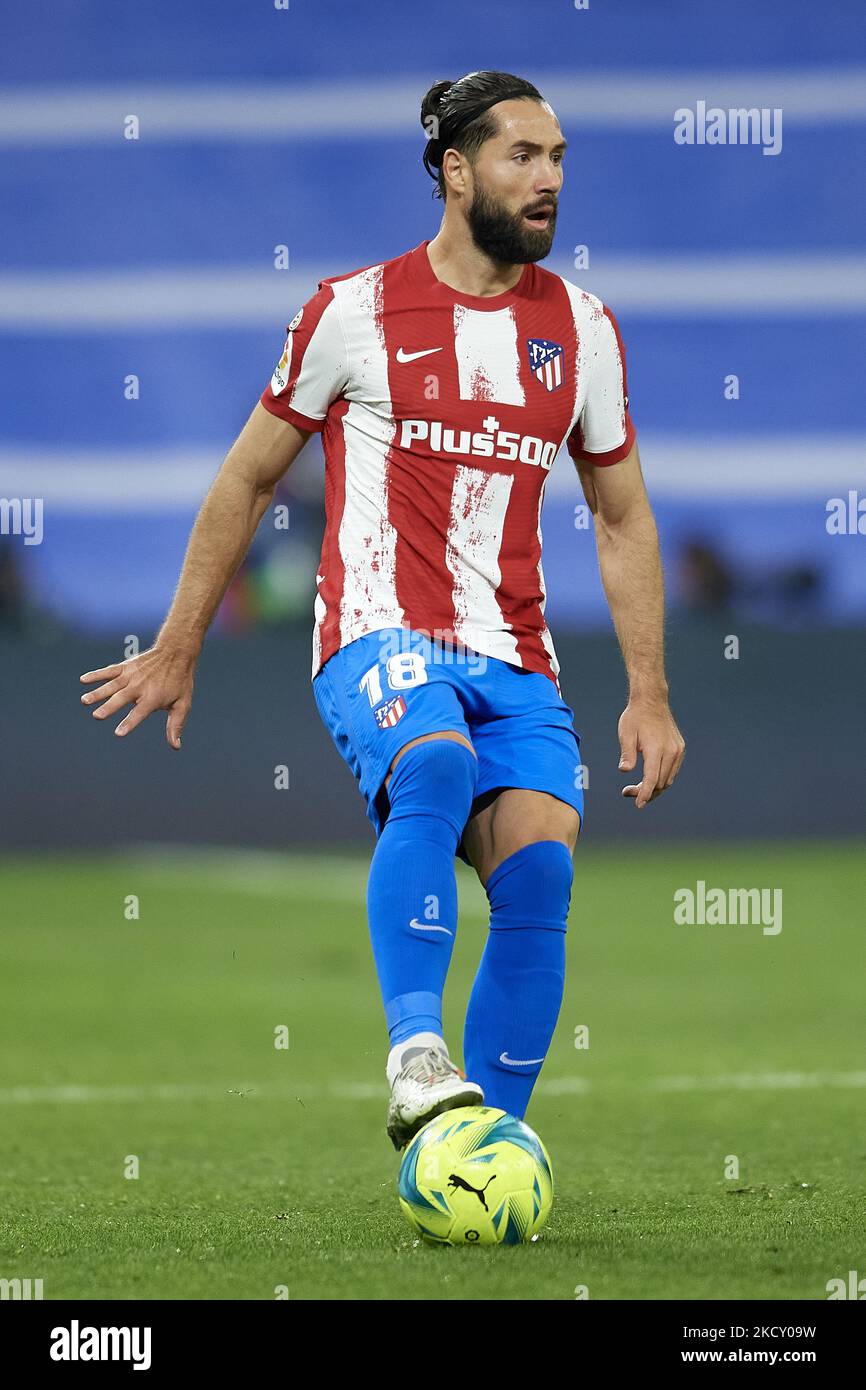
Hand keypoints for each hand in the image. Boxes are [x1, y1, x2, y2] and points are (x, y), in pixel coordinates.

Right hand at [79, 642, 196, 747]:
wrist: (176, 652)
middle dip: (109, 707)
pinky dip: (96, 674)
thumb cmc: (180, 682)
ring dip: (98, 693)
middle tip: (97, 716)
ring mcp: (131, 676)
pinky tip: (83, 680)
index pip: (139, 713)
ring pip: (112, 685)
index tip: (119, 733)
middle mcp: (140, 686)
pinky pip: (109, 671)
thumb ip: (176, 724)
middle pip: (122, 699)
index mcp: (153, 698)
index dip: (129, 723)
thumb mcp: (183, 704)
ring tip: (84, 701)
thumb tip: (175, 746)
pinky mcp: (125, 666)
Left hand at [617, 696, 684, 808]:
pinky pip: (672, 771)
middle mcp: (671, 751)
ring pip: (668, 779)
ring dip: (653, 787)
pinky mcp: (679, 749)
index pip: (652, 778)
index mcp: (657, 749)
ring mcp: (677, 750)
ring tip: (636, 788)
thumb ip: (627, 754)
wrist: (652, 701)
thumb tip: (625, 770)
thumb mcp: (626, 734)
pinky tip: (648, 778)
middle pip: (660, 782)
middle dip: (645, 792)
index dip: (645, 793)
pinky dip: (661, 778)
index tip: (638, 804)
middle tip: (626, 793)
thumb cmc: (635, 717)